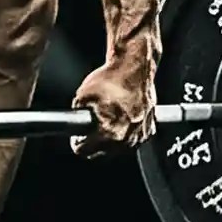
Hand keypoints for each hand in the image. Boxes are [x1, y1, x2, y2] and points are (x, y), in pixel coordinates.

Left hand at [70, 43, 157, 158]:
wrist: (134, 67)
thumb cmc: (111, 79)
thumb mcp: (82, 96)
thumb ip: (74, 116)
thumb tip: (72, 125)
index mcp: (110, 135)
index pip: (84, 151)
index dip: (76, 142)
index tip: (76, 135)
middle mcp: (127, 140)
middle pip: (101, 153)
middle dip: (93, 141)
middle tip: (89, 126)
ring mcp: (140, 135)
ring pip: (118, 148)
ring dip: (109, 139)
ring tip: (105, 119)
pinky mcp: (149, 128)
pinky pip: (132, 139)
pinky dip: (125, 132)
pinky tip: (119, 118)